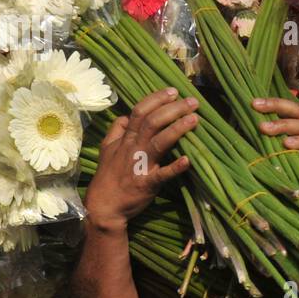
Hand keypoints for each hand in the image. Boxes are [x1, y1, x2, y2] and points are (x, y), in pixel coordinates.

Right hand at [84, 87, 198, 230]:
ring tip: (195, 119)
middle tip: (192, 101)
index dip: (156, 99)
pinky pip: (161, 174)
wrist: (103, 207)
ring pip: (159, 141)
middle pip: (152, 122)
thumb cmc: (108, 177)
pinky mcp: (146, 183)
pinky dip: (175, 167)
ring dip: (177, 129)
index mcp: (125, 139)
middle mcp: (132, 148)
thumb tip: (124, 116)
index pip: (140, 112)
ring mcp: (140, 165)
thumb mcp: (106, 149)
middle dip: (173, 109)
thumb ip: (115, 131)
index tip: (173, 91)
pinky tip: (189, 160)